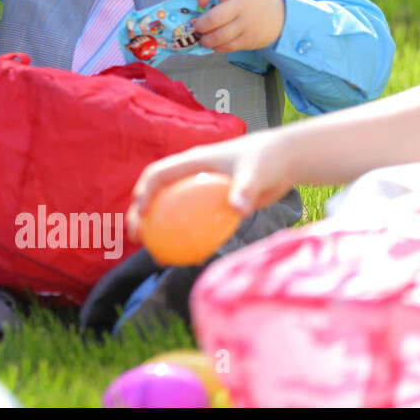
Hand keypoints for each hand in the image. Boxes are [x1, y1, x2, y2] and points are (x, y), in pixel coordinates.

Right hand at [126, 130, 297, 242]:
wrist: (283, 162)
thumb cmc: (267, 160)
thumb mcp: (255, 173)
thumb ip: (244, 189)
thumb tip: (237, 210)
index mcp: (191, 161)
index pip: (159, 173)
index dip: (145, 191)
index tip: (143, 213)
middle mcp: (189, 175)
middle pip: (155, 194)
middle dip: (139, 215)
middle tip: (137, 237)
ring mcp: (198, 190)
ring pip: (170, 211)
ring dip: (158, 231)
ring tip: (156, 255)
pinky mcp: (210, 204)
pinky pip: (192, 223)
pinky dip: (187, 240)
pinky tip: (190, 260)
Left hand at [193, 0, 285, 52]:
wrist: (282, 12)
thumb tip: (193, 13)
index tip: (200, 3)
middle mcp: (242, 4)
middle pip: (213, 19)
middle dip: (200, 26)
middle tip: (198, 27)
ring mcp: (247, 22)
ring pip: (219, 36)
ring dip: (206, 40)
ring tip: (204, 39)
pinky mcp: (251, 38)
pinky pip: (228, 47)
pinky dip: (217, 47)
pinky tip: (215, 45)